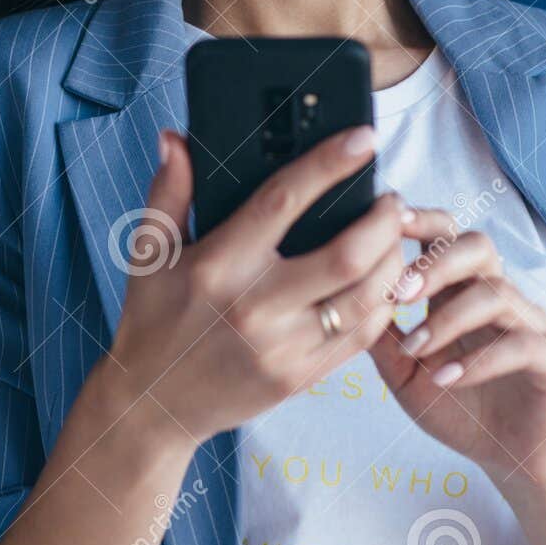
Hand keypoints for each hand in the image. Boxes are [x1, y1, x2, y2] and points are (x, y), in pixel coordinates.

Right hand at [95, 125, 408, 448]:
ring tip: (395, 237)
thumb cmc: (153, 318)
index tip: (363, 139)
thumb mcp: (149, 253)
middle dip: (383, 220)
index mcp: (219, 264)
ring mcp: (282, 347)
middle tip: (392, 199)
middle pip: (346, 255)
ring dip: (393, 261)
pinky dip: (383, 304)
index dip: (329, 165)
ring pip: (365, 298)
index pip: (283, 201)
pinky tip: (384, 281)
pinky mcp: (299, 377)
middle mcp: (254, 305)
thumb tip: (176, 139)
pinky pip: (360, 337)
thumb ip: (168, 192)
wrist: (152, 404)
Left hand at [368, 209, 545, 494]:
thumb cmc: (457, 409)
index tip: (388, 224)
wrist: (510, 460)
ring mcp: (532, 325)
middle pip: (478, 247)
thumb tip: (341, 301)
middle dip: (436, 262)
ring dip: (448, 319)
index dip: (422, 221)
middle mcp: (501, 298)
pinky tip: (446, 378)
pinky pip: (522, 344)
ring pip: (496, 294)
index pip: (448, 235)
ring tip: (416, 349)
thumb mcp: (405, 375)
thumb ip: (381, 339)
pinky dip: (478, 360)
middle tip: (400, 291)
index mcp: (462, 292)